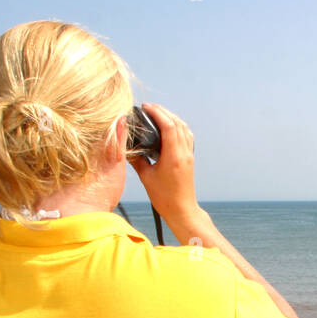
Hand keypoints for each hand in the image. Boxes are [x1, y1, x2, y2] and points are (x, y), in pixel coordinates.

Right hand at [128, 103, 200, 227]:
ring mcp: (189, 155)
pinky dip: (177, 126)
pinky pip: (186, 136)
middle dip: (163, 111)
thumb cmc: (164, 197)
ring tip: (157, 113)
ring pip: (184, 128)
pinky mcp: (189, 158)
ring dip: (171, 117)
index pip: (169, 126)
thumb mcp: (146, 177)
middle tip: (148, 107)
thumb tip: (126, 146)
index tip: (145, 107)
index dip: (157, 113)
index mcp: (174, 156)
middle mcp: (184, 153)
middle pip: (177, 123)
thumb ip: (137, 159)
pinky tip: (168, 127)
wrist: (182, 210)